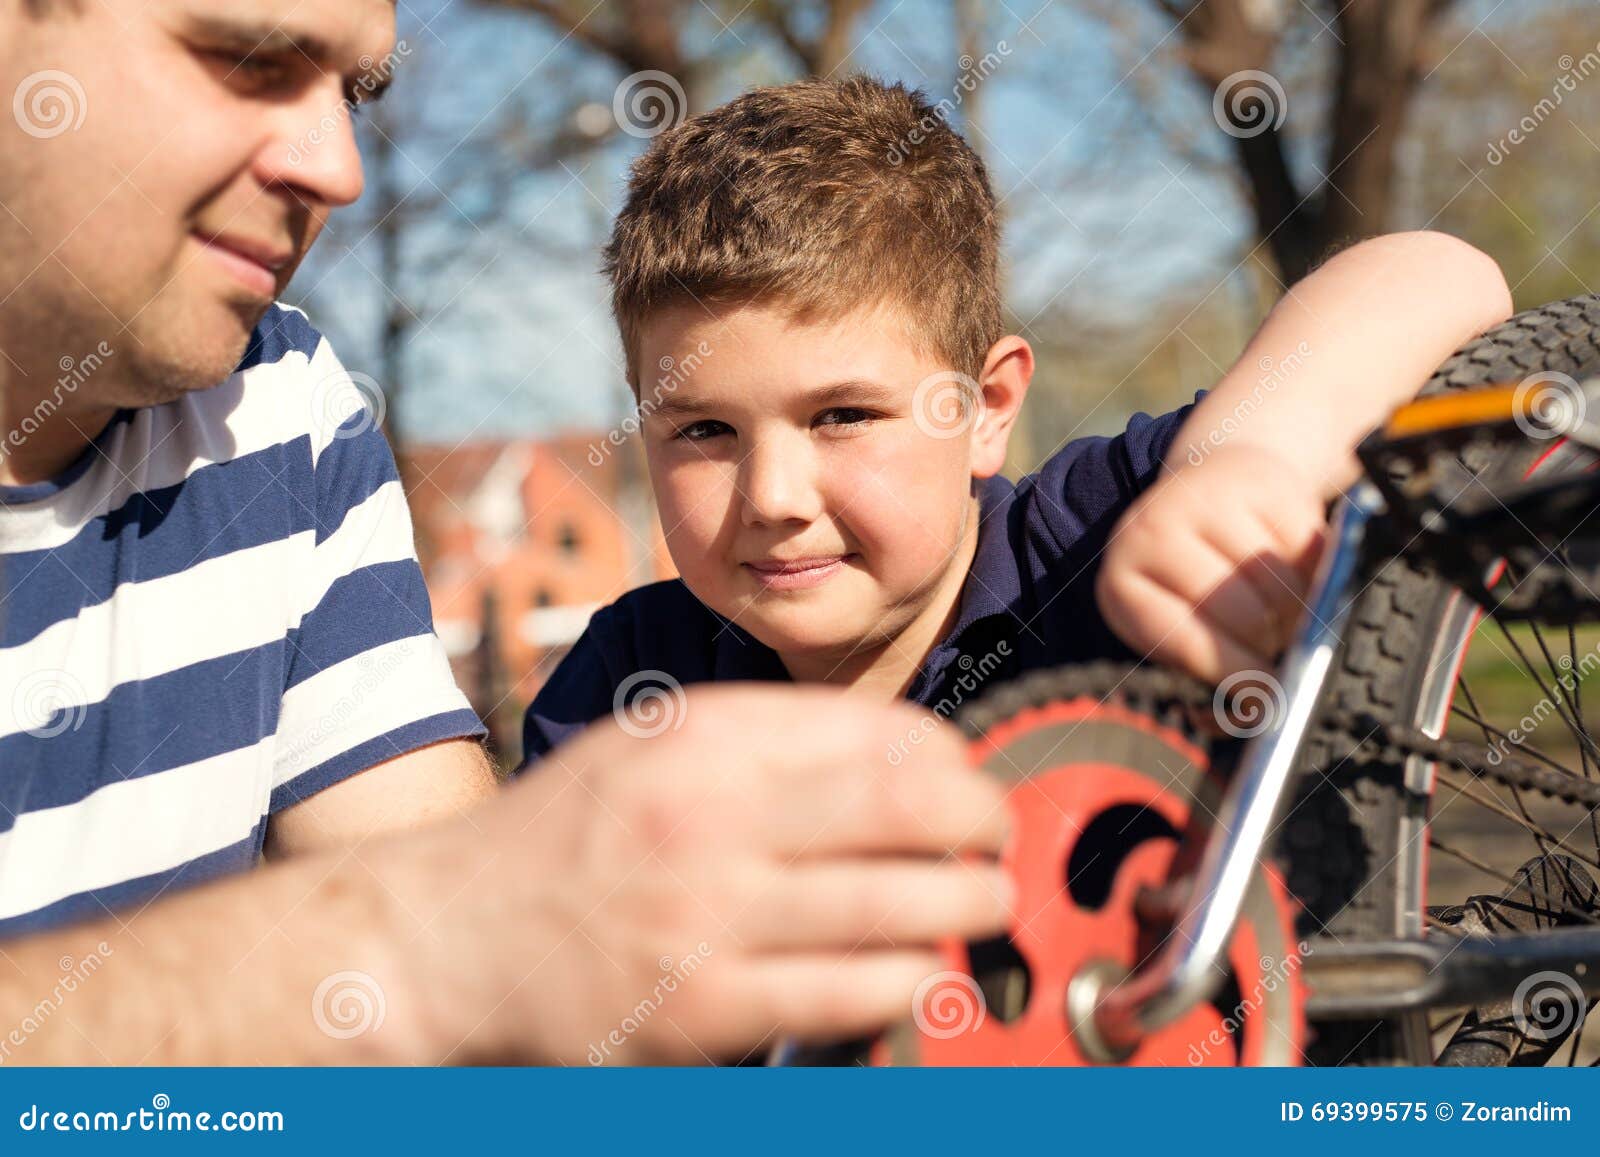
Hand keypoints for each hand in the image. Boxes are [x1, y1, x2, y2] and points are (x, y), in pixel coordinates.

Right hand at [394, 684, 1010, 1064]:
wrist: (445, 937)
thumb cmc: (563, 836)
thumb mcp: (652, 745)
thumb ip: (764, 740)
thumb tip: (901, 755)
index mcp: (706, 736)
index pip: (882, 730)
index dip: (955, 757)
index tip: (968, 778)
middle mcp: (714, 813)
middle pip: (911, 803)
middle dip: (985, 822)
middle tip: (999, 840)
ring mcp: (711, 913)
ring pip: (900, 902)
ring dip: (967, 904)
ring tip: (979, 902)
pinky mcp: (707, 1007)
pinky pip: (853, 990)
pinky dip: (907, 979)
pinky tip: (913, 971)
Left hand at [1095, 443, 1328, 682]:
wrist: (1212, 484)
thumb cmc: (1191, 579)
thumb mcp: (1175, 625)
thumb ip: (1203, 675)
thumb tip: (1251, 716)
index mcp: (1122, 584)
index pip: (1186, 642)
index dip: (1234, 676)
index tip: (1265, 697)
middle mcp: (1153, 533)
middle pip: (1241, 613)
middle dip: (1271, 644)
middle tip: (1279, 649)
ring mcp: (1205, 500)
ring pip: (1280, 584)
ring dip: (1299, 612)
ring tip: (1285, 614)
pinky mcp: (1260, 481)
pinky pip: (1310, 548)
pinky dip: (1316, 573)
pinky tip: (1296, 573)